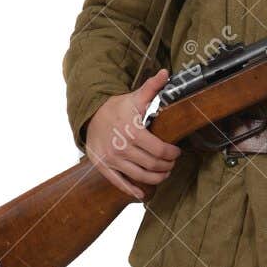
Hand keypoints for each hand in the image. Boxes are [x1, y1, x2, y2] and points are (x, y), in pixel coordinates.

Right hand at [85, 69, 180, 199]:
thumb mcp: (134, 98)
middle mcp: (122, 147)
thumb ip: (152, 87)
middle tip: (171, 164)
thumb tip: (166, 72)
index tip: (177, 152)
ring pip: (140, 176)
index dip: (172, 154)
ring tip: (163, 174)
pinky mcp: (103, 167)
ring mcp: (112, 159)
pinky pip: (119, 183)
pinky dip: (132, 190)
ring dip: (156, 178)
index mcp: (133, 132)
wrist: (90, 116)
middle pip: (153, 165)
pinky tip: (142, 194)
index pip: (160, 150)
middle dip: (167, 167)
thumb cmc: (116, 108)